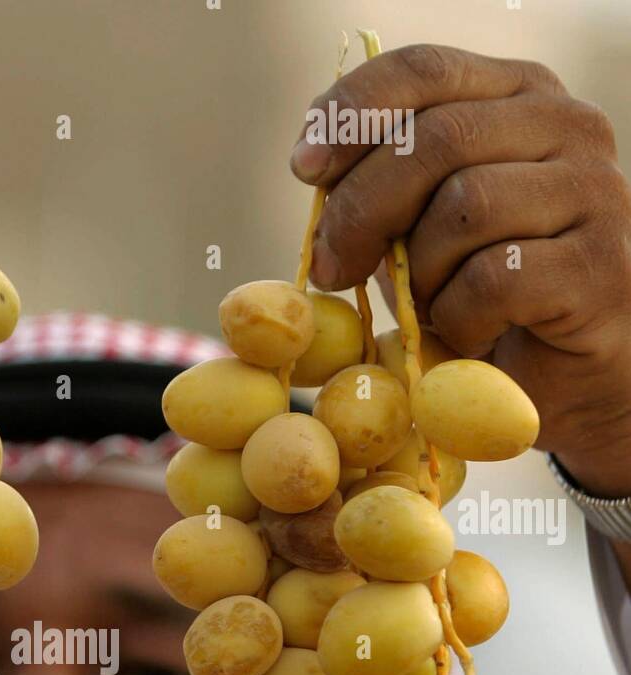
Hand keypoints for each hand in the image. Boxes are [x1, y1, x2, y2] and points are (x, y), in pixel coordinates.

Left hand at [292, 44, 630, 494]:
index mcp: (516, 97)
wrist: (559, 378)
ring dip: (423, 273)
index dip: (353, 112)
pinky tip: (470, 335)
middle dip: (364, 208)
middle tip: (332, 267)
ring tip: (431, 308)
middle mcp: (566, 126)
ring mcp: (593, 192)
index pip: (424, 70)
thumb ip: (380, 188)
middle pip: (436, 140)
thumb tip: (316, 167)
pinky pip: (494, 280)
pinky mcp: (597, 266)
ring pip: (466, 207)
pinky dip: (458, 318)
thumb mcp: (417, 230)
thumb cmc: (480, 300)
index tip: (303, 168)